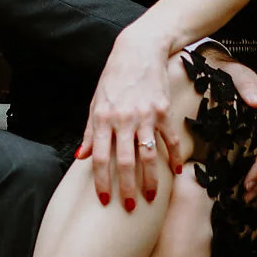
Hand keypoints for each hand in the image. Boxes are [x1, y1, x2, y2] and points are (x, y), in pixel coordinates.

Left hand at [77, 30, 186, 209]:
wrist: (139, 50)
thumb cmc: (114, 78)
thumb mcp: (95, 102)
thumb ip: (90, 132)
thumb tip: (81, 157)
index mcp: (102, 118)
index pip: (100, 158)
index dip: (101, 181)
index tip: (104, 199)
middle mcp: (122, 119)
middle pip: (124, 162)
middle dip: (127, 188)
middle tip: (130, 207)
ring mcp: (145, 115)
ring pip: (147, 155)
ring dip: (150, 179)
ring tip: (152, 196)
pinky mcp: (164, 110)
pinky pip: (169, 139)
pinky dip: (174, 157)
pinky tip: (175, 172)